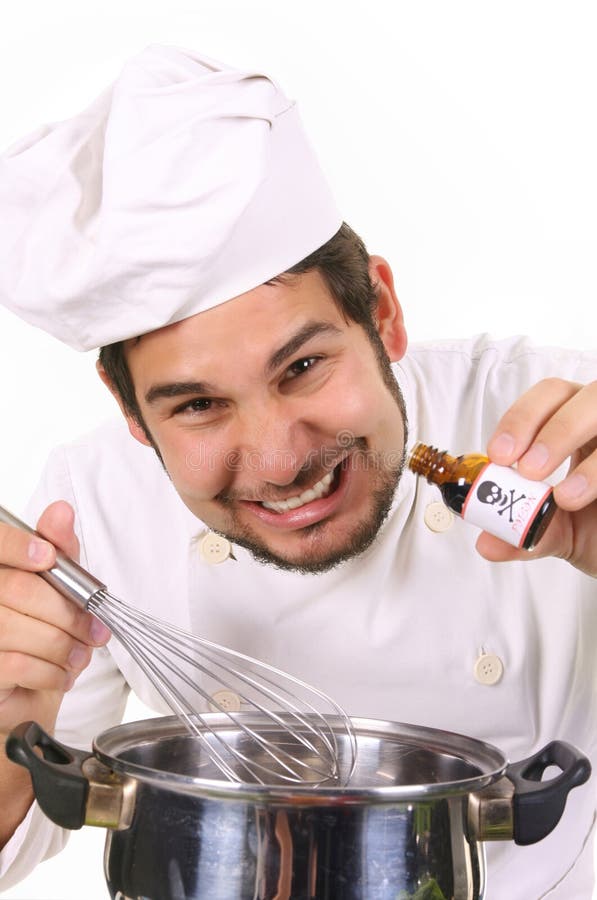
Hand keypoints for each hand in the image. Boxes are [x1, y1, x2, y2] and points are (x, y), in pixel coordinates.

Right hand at [0, 500, 110, 736]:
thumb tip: (61, 510)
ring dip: (63, 645)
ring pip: (18, 628)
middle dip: (68, 612)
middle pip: (19, 588)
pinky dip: (50, 671)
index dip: (17, 545)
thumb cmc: (42, 634)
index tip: (46, 556)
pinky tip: (61, 675)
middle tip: (94, 630)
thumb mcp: (59, 586)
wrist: (27, 698)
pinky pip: (17, 663)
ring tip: (78, 656)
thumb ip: (59, 549)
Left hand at [480, 378, 596, 576]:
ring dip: (580, 451)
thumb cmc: (596, 528)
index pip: (548, 397)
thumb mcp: (557, 534)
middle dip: (554, 430)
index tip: (499, 455)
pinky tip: (589, 498)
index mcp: (576, 424)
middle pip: (585, 396)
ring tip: (564, 497)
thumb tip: (489, 543)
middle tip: (529, 471)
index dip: (521, 418)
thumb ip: (523, 535)